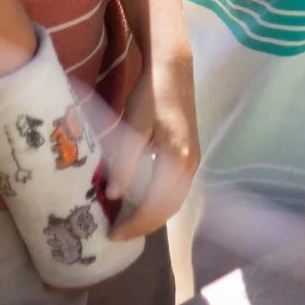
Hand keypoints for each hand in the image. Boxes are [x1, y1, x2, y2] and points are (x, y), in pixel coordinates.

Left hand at [104, 65, 198, 240]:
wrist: (173, 70)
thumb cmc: (152, 95)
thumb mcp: (134, 128)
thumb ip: (126, 164)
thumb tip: (113, 195)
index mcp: (177, 162)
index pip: (155, 206)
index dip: (134, 223)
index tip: (112, 234)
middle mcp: (190, 166)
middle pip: (168, 209)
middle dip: (143, 225)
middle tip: (118, 234)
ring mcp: (192, 161)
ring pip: (173, 201)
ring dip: (151, 215)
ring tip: (127, 222)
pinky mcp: (188, 155)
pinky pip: (174, 190)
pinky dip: (158, 202)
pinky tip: (141, 201)